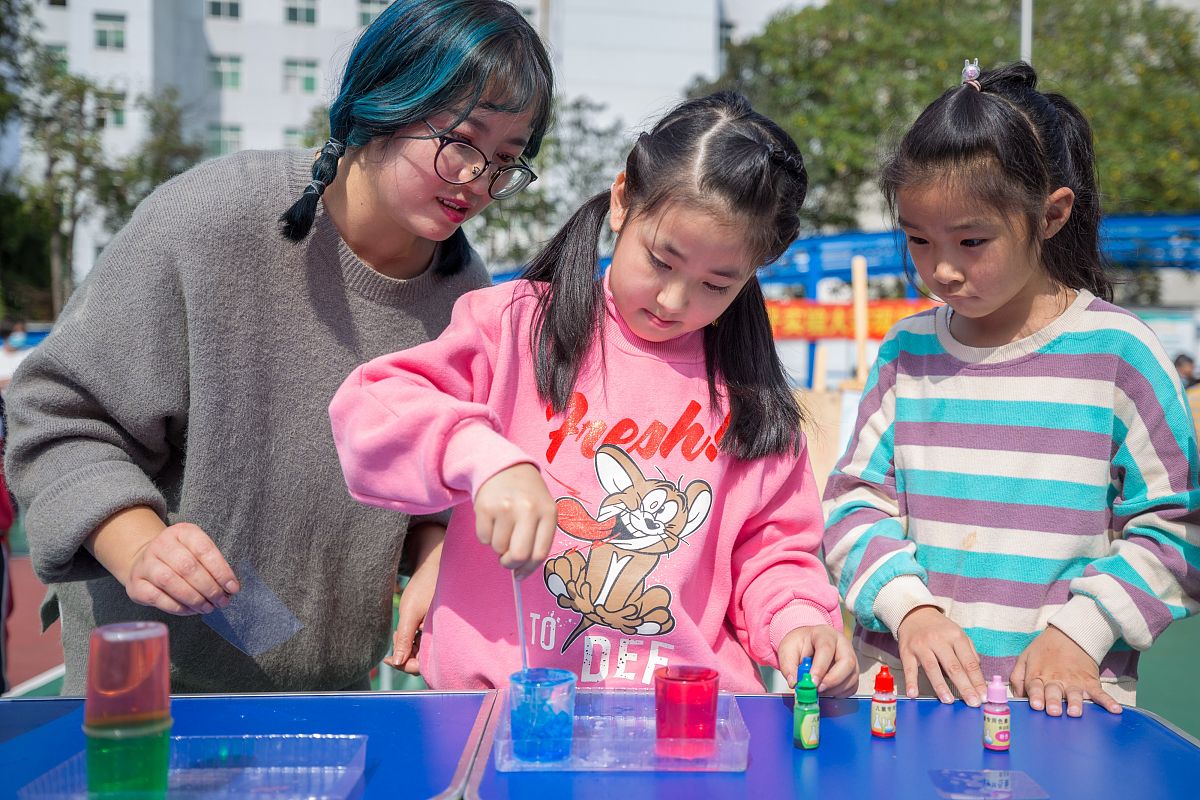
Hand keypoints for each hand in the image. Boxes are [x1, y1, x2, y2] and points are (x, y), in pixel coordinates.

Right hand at [125, 522, 239, 614]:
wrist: (146, 561)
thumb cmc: (181, 558)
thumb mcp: (197, 552)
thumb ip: (212, 566)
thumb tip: (230, 589)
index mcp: (182, 532)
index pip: (204, 549)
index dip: (221, 570)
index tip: (233, 587)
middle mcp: (161, 544)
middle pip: (188, 567)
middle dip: (209, 588)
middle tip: (222, 601)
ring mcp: (145, 564)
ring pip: (171, 582)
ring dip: (194, 599)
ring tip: (208, 608)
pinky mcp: (136, 584)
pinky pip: (158, 598)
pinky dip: (178, 607)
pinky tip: (191, 610)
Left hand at [386, 524, 443, 672]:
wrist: (434, 565)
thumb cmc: (424, 587)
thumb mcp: (410, 613)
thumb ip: (404, 639)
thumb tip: (397, 662)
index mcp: (441, 636)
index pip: (422, 665)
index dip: (404, 665)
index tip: (388, 659)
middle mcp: (442, 636)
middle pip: (422, 660)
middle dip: (404, 654)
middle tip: (393, 641)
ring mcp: (439, 632)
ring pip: (421, 650)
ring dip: (406, 645)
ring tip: (397, 631)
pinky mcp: (435, 626)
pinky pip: (423, 640)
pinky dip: (411, 638)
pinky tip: (403, 629)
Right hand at [474, 463, 556, 579]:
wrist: (504, 466)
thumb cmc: (527, 495)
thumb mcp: (542, 511)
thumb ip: (537, 538)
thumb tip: (521, 571)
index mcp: (548, 513)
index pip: (540, 553)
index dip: (529, 569)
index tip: (520, 574)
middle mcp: (528, 510)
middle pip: (519, 555)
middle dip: (510, 563)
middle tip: (507, 558)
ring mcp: (505, 508)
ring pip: (498, 548)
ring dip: (498, 545)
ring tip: (502, 526)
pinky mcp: (484, 507)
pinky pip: (483, 538)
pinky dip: (486, 535)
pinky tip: (493, 520)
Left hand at [778, 625, 857, 695]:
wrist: (808, 643)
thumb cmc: (799, 645)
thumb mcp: (787, 650)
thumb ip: (788, 666)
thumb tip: (794, 683)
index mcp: (825, 634)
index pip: (827, 649)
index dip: (820, 667)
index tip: (812, 682)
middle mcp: (843, 645)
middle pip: (847, 662)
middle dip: (833, 680)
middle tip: (818, 690)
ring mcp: (851, 658)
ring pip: (851, 676)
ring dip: (834, 689)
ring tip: (818, 690)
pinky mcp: (853, 672)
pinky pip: (852, 686)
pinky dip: (839, 693)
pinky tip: (826, 691)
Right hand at [896, 605, 986, 704]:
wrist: (915, 614)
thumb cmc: (940, 629)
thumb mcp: (958, 634)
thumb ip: (970, 653)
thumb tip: (977, 675)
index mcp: (955, 636)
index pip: (969, 662)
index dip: (977, 680)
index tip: (983, 696)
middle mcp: (938, 640)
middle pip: (953, 667)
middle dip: (964, 686)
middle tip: (973, 702)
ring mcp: (921, 645)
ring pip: (932, 668)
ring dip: (940, 686)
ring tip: (948, 701)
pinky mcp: (906, 651)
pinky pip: (909, 668)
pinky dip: (911, 681)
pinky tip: (913, 693)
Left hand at [1010, 625, 1121, 716]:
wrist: (1069, 635)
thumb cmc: (1044, 650)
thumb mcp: (1025, 658)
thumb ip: (1018, 678)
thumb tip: (1017, 698)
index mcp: (1038, 675)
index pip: (1035, 687)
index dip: (1035, 696)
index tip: (1036, 705)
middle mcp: (1056, 680)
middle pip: (1054, 693)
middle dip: (1053, 702)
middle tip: (1054, 711)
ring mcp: (1074, 682)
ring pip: (1075, 694)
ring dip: (1075, 703)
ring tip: (1075, 712)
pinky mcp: (1090, 682)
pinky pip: (1100, 693)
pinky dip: (1108, 702)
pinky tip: (1115, 710)